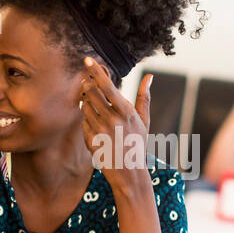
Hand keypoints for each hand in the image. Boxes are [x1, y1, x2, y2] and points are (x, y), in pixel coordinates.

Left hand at [80, 57, 152, 192]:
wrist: (129, 173)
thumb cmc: (138, 144)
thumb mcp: (144, 121)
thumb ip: (144, 97)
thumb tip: (149, 77)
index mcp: (126, 111)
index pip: (108, 86)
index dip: (96, 71)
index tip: (87, 59)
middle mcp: (112, 119)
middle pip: (91, 92)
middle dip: (87, 86)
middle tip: (88, 84)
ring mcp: (100, 130)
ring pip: (85, 106)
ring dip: (87, 104)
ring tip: (98, 111)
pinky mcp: (91, 140)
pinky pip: (83, 122)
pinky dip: (87, 121)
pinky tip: (97, 128)